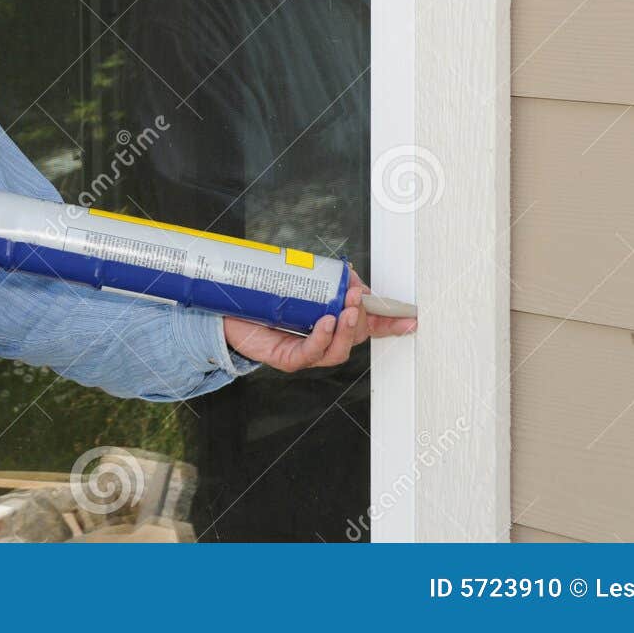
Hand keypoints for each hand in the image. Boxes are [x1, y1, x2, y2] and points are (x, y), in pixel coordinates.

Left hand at [221, 266, 416, 372]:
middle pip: (355, 335)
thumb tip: (348, 275)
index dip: (389, 322)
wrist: (223, 311)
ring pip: (338, 349)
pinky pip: (310, 353)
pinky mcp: (288, 357)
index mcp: (330, 320)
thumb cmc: (261, 297)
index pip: (366, 324)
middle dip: (363, 317)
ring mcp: (307, 351)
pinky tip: (324, 323)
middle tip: (358, 298)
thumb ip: (323, 277)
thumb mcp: (296, 280)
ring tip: (346, 310)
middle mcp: (322, 338)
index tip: (410, 317)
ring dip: (346, 329)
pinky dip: (321, 338)